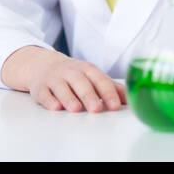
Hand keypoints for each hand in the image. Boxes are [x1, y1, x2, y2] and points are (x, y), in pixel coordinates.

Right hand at [3, 46, 126, 112]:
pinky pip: (43, 93)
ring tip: (76, 109)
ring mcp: (54, 78)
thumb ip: (111, 88)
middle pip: (80, 82)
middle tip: (96, 109)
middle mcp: (70, 71)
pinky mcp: (40, 87)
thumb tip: (132, 100)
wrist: (42, 64)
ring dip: (69, 98)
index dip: (108, 92)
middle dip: (88, 95)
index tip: (115, 106)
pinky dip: (49, 100)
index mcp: (86, 69)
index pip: (99, 79)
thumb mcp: (92, 77)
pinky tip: (55, 107)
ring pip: (61, 87)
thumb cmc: (74, 74)